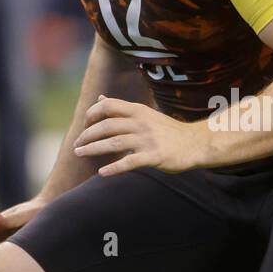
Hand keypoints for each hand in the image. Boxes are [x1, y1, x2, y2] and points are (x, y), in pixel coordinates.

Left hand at [72, 96, 205, 175]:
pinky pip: (129, 162)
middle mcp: (141, 122)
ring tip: (79, 153)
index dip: (92, 114)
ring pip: (113, 142)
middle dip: (87, 135)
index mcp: (138, 110)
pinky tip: (102, 173)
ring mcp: (147, 139)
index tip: (84, 125)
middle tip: (76, 145)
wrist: (196, 143)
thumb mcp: (145, 114)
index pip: (108, 106)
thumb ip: (122, 108)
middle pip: (106, 126)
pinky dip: (114, 168)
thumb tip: (100, 98)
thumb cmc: (168, 130)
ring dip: (93, 148)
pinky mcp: (154, 156)